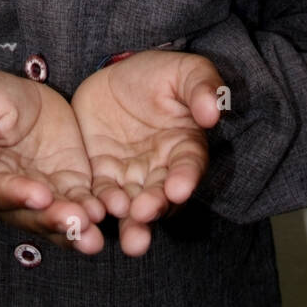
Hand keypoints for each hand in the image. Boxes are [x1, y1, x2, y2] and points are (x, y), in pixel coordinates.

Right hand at [0, 71, 105, 252]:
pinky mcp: (68, 185)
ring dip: (76, 229)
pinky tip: (108, 213)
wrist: (20, 94)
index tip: (40, 195)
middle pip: (31, 215)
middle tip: (77, 223)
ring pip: (58, 217)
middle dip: (55, 221)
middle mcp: (11, 195)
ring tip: (94, 235)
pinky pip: (81, 203)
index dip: (18, 195)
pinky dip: (93, 211)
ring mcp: (42, 193)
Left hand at [71, 51, 223, 255]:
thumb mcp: (185, 71)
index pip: (188, 165)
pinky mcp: (102, 175)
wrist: (117, 76)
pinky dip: (98, 206)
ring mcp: (131, 176)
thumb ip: (202, 87)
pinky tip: (93, 211)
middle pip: (161, 195)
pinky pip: (100, 195)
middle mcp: (161, 169)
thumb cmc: (160, 74)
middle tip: (143, 214)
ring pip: (133, 206)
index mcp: (185, 146)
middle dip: (154, 208)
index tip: (178, 189)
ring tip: (127, 235)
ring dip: (130, 223)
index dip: (185, 178)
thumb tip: (213, 113)